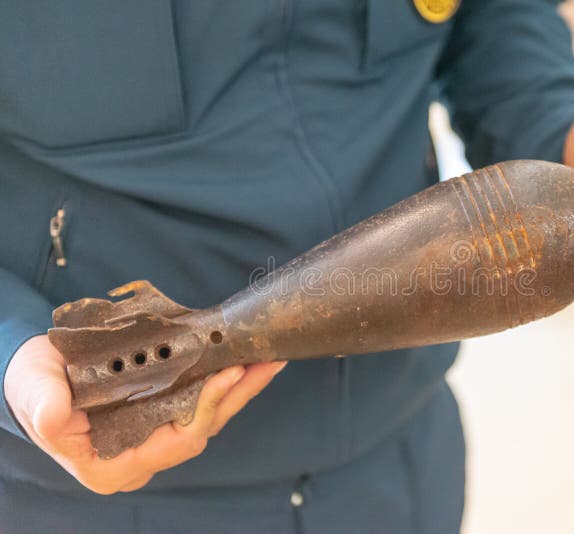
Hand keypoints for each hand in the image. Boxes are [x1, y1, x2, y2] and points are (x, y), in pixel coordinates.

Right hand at [4, 334, 284, 493]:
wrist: (39, 375)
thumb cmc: (35, 387)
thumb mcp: (33, 393)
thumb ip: (45, 408)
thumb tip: (59, 417)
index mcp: (113, 464)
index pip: (175, 442)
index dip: (206, 409)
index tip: (228, 373)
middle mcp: (143, 454)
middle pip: (204, 427)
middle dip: (238, 394)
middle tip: (267, 362)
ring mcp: (157, 433)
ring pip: (210, 414)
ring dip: (241, 386)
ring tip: (269, 358)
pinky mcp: (164, 411)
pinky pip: (203, 399)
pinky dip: (226, 379)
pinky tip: (247, 359)